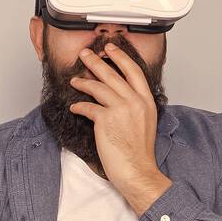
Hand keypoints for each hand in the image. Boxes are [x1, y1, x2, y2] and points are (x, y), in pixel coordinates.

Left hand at [68, 43, 170, 214]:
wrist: (137, 171)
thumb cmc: (139, 153)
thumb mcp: (144, 123)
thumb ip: (135, 106)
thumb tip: (118, 96)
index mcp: (146, 101)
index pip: (134, 71)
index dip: (120, 58)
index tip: (110, 49)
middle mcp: (135, 102)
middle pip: (113, 74)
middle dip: (96, 61)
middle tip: (85, 53)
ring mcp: (121, 109)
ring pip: (99, 87)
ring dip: (83, 82)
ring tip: (74, 80)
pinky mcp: (106, 120)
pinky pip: (88, 107)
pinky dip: (79, 106)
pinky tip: (75, 107)